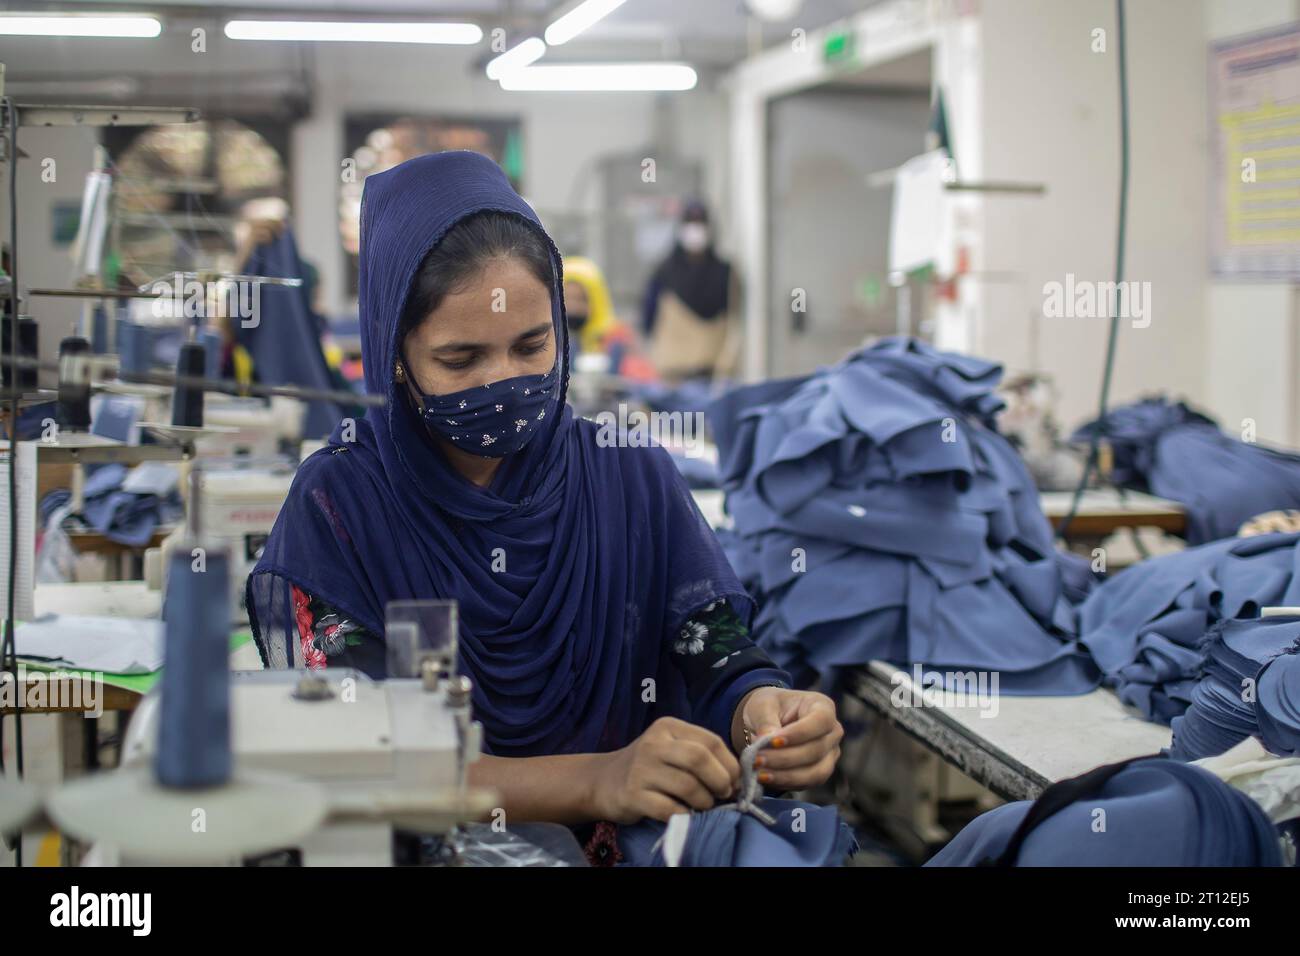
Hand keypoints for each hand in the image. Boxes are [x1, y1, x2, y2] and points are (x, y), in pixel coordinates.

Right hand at [588, 717, 740, 823]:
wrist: (604, 780)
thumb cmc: (648, 766)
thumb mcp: (671, 749)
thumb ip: (701, 755)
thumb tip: (739, 778)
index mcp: (668, 727)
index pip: (710, 741)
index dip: (730, 764)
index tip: (735, 781)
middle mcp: (653, 744)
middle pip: (699, 759)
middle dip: (720, 780)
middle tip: (724, 794)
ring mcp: (641, 769)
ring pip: (688, 786)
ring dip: (705, 801)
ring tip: (704, 805)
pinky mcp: (633, 795)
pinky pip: (670, 809)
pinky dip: (685, 815)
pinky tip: (686, 814)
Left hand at [734, 687, 842, 790]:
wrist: (768, 721)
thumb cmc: (769, 707)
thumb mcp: (762, 705)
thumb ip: (766, 721)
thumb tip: (767, 741)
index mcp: (822, 706)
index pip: (820, 721)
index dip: (799, 733)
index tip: (773, 741)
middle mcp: (832, 732)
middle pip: (816, 750)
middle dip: (785, 758)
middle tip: (757, 760)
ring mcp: (829, 754)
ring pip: (815, 772)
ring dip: (786, 776)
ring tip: (760, 773)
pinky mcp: (820, 773)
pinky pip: (807, 783)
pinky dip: (785, 783)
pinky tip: (766, 778)